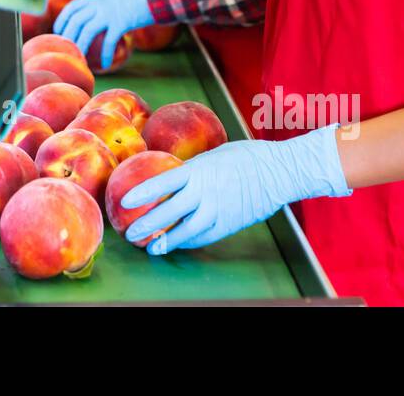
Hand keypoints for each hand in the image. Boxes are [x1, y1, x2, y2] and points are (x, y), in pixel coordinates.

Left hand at [53, 0, 153, 70]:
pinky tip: (103, 65)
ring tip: (80, 61)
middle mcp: (99, 3)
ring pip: (87, 32)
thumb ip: (101, 7)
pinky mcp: (121, 22)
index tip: (60, 33)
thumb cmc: (136, 0)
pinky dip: (105, 55)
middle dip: (69, 38)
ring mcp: (109, 13)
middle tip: (70, 52)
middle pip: (76, 21)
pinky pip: (108, 42)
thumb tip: (92, 21)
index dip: (62, 21)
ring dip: (81, 47)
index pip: (72, 8)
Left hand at [121, 124, 351, 254]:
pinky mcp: (229, 223)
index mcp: (199, 170)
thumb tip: (171, 174)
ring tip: (151, 249)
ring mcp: (218, 209)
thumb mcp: (214, 155)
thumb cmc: (246, 156)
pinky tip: (177, 244)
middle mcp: (205, 191)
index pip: (164, 181)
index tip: (125, 200)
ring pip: (186, 230)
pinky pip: (204, 236)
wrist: (279, 171)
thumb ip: (192, 168)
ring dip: (166, 241)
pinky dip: (189, 241)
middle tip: (130, 233)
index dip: (143, 192)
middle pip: (170, 211)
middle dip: (147, 224)